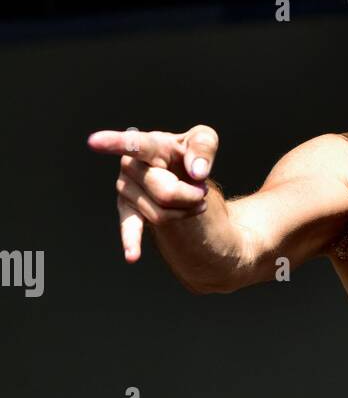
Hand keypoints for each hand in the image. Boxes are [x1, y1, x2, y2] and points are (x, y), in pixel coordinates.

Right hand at [87, 124, 219, 261]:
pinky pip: (131, 228)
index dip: (114, 142)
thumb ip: (203, 148)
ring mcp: (125, 189)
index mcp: (148, 144)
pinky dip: (132, 242)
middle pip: (164, 193)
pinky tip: (132, 256)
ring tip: (191, 200)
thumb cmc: (189, 154)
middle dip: (190, 196)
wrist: (182, 177)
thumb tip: (196, 172)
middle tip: (201, 190)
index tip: (93, 142)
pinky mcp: (127, 210)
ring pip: (159, 213)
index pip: (134, 144)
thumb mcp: (204, 141)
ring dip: (184, 212)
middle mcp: (130, 165)